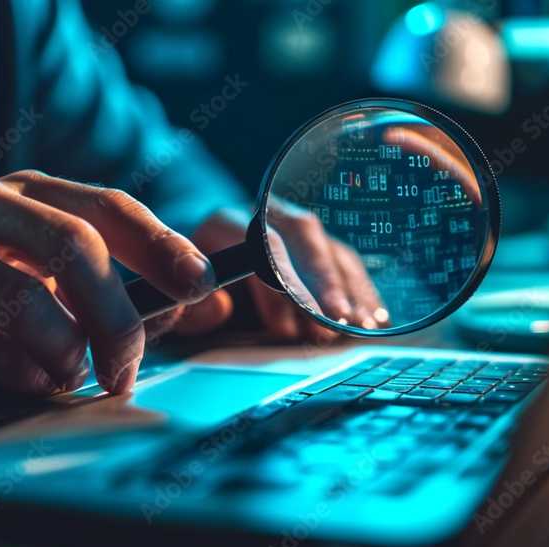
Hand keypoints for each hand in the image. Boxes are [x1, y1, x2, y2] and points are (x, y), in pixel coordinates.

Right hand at [0, 171, 215, 395]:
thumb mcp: (49, 273)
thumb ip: (119, 286)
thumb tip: (196, 305)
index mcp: (29, 191)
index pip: (108, 207)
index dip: (160, 245)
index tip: (200, 284)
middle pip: (72, 247)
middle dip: (114, 318)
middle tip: (124, 367)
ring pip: (23, 297)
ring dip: (62, 351)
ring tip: (67, 375)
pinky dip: (16, 372)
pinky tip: (26, 380)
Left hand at [163, 208, 386, 341]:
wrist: (197, 268)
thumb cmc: (188, 293)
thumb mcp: (174, 305)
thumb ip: (188, 309)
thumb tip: (218, 304)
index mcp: (223, 225)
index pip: (259, 241)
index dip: (280, 278)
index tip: (293, 319)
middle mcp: (264, 217)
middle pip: (302, 234)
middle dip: (323, 280)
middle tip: (334, 321)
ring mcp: (294, 231)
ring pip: (331, 246)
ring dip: (349, 288)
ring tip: (357, 326)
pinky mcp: (317, 249)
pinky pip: (347, 262)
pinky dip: (362, 291)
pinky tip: (375, 318)